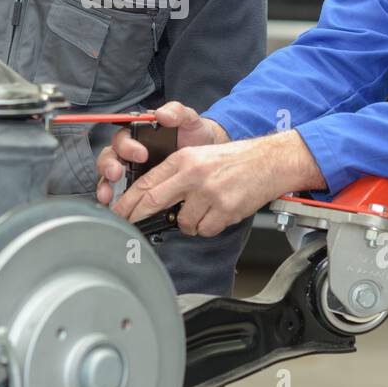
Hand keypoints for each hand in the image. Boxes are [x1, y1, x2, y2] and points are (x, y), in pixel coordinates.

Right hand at [95, 102, 228, 205]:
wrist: (207, 152)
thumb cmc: (194, 134)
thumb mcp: (189, 120)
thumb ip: (177, 112)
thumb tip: (161, 114)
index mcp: (138, 133)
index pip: (123, 137)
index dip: (127, 146)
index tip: (141, 154)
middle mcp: (130, 151)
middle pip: (109, 157)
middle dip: (109, 166)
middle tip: (116, 174)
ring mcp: (131, 169)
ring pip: (108, 176)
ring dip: (105, 185)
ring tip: (108, 195)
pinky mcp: (136, 186)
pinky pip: (119, 192)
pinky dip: (114, 199)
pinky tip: (115, 206)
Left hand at [110, 130, 325, 237]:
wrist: (269, 161)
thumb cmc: (234, 160)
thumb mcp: (199, 157)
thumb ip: (175, 174)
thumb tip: (152, 199)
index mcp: (184, 159)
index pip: (147, 183)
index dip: (128, 201)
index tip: (118, 213)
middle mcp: (194, 174)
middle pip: (154, 202)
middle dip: (139, 217)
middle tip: (132, 226)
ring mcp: (210, 193)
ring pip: (183, 223)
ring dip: (189, 223)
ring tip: (203, 209)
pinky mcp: (225, 210)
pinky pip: (205, 230)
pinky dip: (208, 226)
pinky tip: (218, 213)